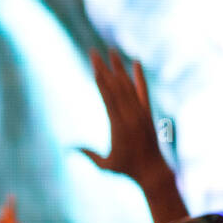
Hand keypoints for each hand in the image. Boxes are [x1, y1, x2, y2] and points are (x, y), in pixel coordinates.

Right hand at [80, 48, 166, 185]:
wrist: (153, 171)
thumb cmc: (127, 170)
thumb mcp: (105, 165)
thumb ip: (88, 154)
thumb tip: (68, 147)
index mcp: (119, 125)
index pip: (108, 97)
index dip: (101, 79)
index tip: (94, 64)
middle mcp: (131, 115)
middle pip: (115, 86)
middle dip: (104, 68)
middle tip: (94, 51)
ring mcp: (140, 112)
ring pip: (128, 85)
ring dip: (119, 67)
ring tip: (111, 51)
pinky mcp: (147, 112)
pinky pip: (143, 90)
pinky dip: (139, 76)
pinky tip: (135, 62)